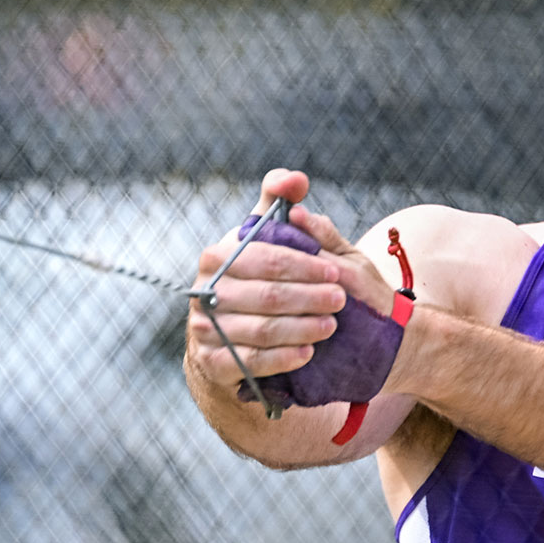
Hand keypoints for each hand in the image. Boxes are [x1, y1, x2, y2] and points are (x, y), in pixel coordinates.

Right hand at [187, 169, 403, 405]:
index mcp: (216, 257)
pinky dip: (283, 358)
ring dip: (301, 328)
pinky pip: (251, 361)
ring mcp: (204, 329)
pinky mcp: (212, 362)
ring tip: (330, 326)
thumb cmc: (259, 276)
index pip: (265, 258)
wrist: (233, 335)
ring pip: (261, 330)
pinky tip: (308, 352)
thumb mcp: (270, 237)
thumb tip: (296, 180)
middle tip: (339, 300)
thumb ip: (280, 202)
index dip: (304, 265)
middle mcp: (204, 292)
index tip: (335, 272)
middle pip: (266, 295)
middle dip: (309, 297)